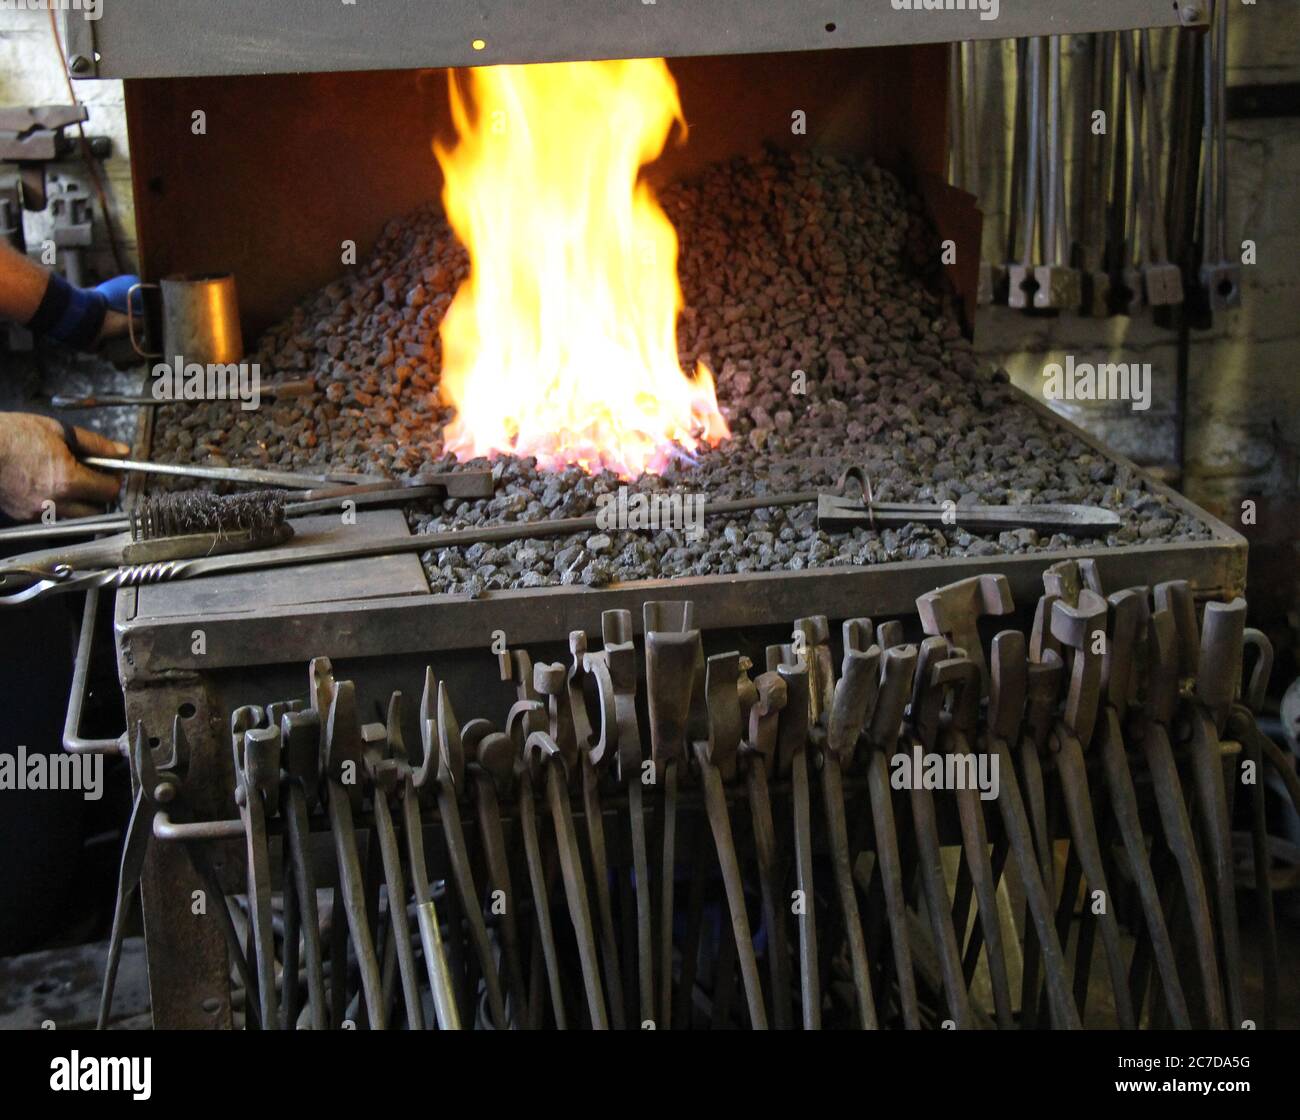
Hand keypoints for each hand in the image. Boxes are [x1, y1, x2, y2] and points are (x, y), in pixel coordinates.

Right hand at [0, 413, 129, 520]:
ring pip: (76, 517)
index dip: (114, 480)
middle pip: (97, 510)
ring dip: (81, 503)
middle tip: (94, 477)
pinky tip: (50, 486)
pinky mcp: (25, 516)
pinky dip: (59, 505)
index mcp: (67, 479)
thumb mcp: (58, 430)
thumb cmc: (11, 435)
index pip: (109, 491)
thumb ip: (95, 444)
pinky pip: (54, 516)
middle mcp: (54, 501)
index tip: (111, 471)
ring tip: (70, 481)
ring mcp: (38, 512)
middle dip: (100, 494)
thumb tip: (120, 451)